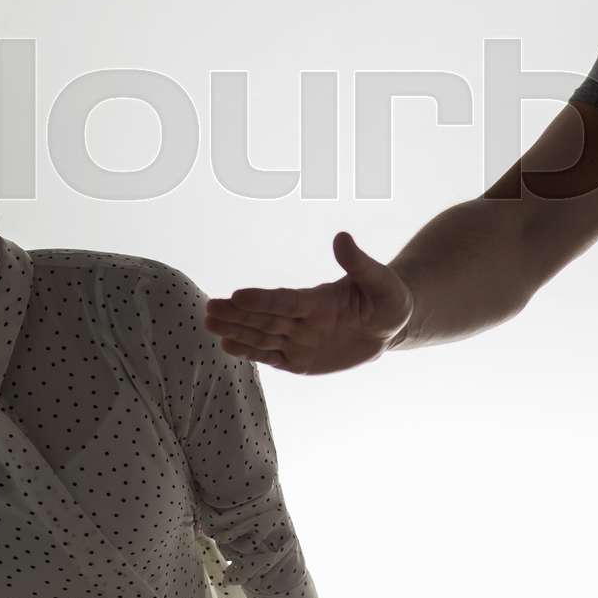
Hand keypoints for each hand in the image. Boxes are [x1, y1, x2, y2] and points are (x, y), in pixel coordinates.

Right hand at [203, 231, 412, 374]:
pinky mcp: (300, 360)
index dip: (264, 300)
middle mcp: (303, 319)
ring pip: (263, 337)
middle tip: (209, 309)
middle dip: (238, 315)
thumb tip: (342, 237)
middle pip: (266, 318)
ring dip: (237, 332)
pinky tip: (228, 346)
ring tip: (210, 324)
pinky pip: (273, 357)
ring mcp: (300, 340)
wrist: (388, 325)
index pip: (287, 301)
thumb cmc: (387, 298)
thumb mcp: (380, 281)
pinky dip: (251, 354)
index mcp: (319, 300)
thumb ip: (359, 263)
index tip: (238, 294)